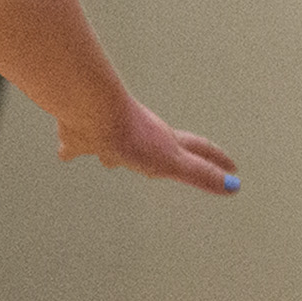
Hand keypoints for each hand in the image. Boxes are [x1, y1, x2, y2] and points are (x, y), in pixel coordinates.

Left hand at [57, 95, 239, 195]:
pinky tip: (67, 153)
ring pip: (116, 146)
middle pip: (159, 145)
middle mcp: (140, 136)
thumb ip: (201, 174)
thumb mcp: (173, 162)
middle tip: (175, 163)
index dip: (216, 159)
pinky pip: (77, 144)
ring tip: (112, 161)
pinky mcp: (82, 135)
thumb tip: (234, 187)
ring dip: (116, 154)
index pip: (198, 149)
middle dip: (168, 154)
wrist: (93, 113)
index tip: (233, 167)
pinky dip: (74, 149)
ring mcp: (111, 133)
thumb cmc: (133, 136)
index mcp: (165, 142)